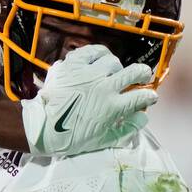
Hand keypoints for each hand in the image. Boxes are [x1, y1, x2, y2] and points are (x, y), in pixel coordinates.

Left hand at [20, 44, 156, 156]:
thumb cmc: (72, 136)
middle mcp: (104, 86)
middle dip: (142, 74)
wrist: (42, 126)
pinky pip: (91, 51)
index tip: (149, 96)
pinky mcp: (72, 64)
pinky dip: (98, 54)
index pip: (142, 96)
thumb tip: (143, 116)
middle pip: (135, 71)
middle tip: (141, 76)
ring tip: (113, 72)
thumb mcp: (103, 139)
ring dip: (116, 67)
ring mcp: (88, 73)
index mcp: (113, 106)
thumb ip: (126, 129)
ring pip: (112, 61)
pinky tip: (99, 59)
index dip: (149, 96)